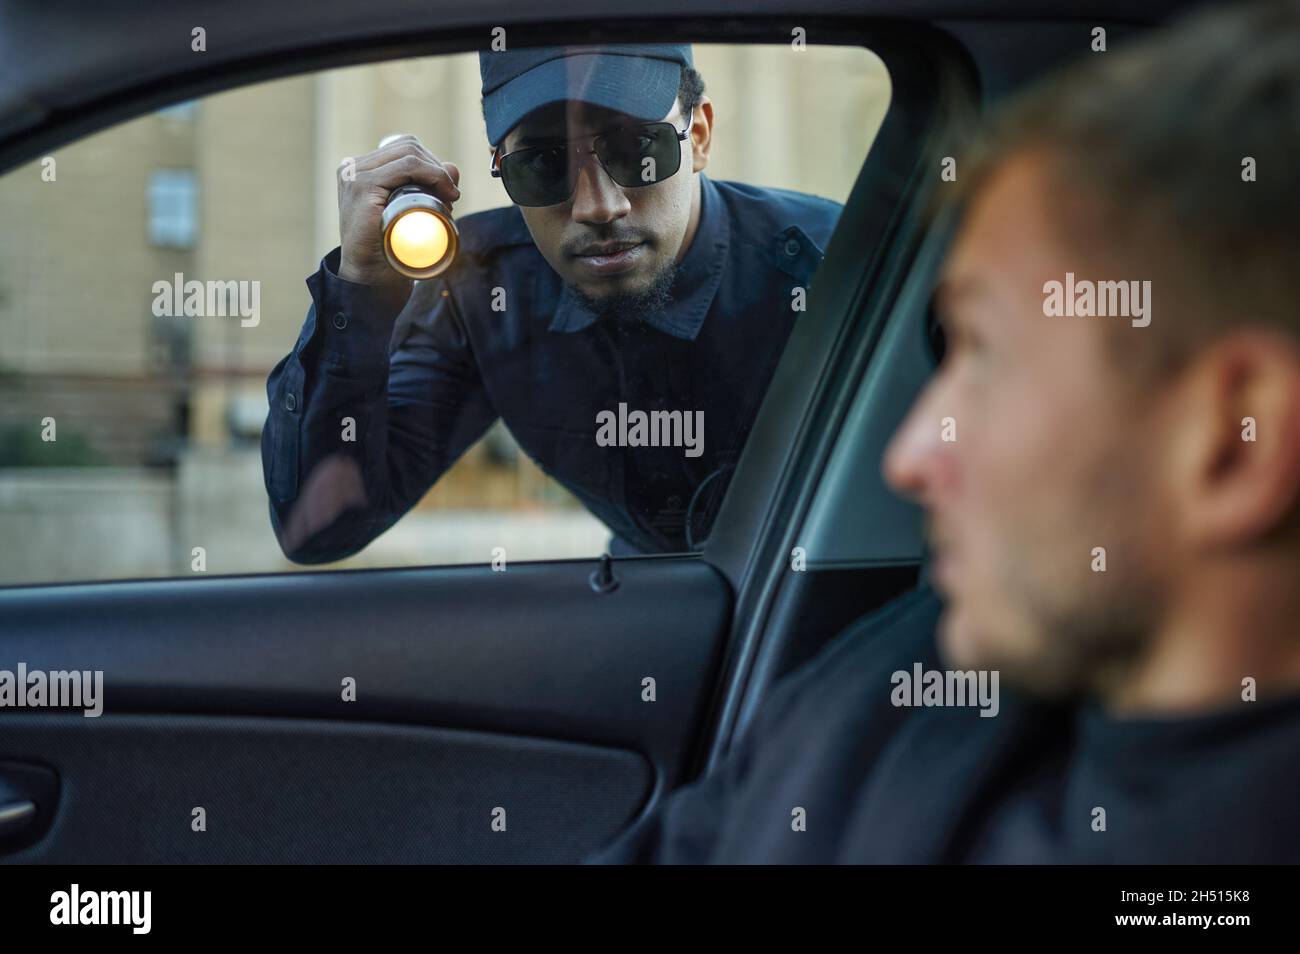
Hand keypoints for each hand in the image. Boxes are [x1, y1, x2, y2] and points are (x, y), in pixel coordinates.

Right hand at [336, 134, 460, 284]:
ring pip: (409, 154)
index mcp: (360, 169)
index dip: (431, 162)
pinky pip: (405, 166)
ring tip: (450, 195)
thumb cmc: (389, 247)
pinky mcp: (362, 186)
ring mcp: (355, 175)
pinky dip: (430, 172)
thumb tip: (453, 168)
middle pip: (407, 147)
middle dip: (436, 166)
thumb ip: (430, 188)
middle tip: (451, 194)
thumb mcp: (411, 211)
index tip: (448, 188)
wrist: (370, 276)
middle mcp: (354, 167)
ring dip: (437, 171)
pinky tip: (443, 188)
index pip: (403, 148)